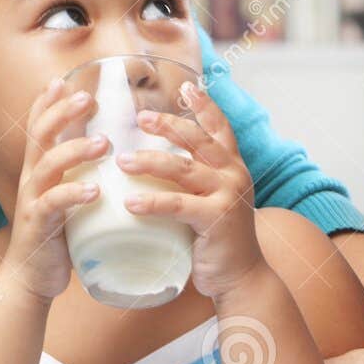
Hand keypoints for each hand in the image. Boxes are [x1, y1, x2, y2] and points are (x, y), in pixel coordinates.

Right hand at [0, 79, 108, 304]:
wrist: (31, 278)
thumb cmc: (56, 235)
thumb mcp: (65, 196)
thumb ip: (79, 173)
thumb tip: (112, 149)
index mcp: (39, 169)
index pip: (38, 125)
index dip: (48, 101)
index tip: (64, 79)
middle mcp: (32, 178)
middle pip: (40, 134)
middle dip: (62, 111)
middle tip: (89, 97)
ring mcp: (33, 200)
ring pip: (48, 164)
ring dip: (76, 149)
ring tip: (104, 142)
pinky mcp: (39, 225)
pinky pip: (53, 204)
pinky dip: (73, 193)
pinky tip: (94, 190)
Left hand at [118, 81, 265, 298]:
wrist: (242, 278)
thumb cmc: (218, 239)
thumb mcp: (211, 200)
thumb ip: (193, 181)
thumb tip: (152, 163)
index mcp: (232, 166)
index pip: (220, 127)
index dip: (205, 104)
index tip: (188, 85)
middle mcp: (233, 174)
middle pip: (198, 139)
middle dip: (169, 124)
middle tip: (141, 116)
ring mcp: (227, 196)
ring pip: (183, 169)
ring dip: (150, 161)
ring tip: (122, 161)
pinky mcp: (216, 220)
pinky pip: (179, 205)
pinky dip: (152, 203)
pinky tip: (129, 204)